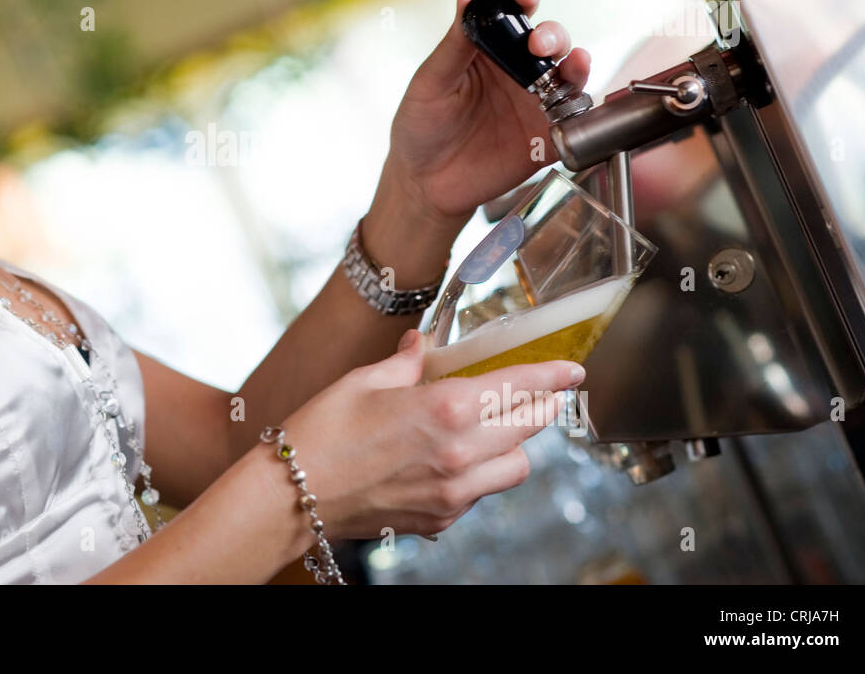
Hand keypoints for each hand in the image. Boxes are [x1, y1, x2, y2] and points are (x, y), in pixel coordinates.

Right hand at [277, 328, 584, 540]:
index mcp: (445, 408)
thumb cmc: (321, 433)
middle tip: (541, 393)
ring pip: (516, 467)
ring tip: (496, 428)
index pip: (520, 387)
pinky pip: (482, 494)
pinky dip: (482, 474)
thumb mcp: (365, 381)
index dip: (552, 376)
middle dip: (542, 406)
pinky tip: (455, 458)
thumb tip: (423, 344)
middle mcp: (459, 454)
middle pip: (530, 428)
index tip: (572, 370)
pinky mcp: (440, 521)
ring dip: (516, 445)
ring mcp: (453, 493)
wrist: (292, 495)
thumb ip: (407, 362)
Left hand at [380, 0, 591, 224]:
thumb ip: (454, 44)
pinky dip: (582, 107)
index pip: (513, 13)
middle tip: (537, 42)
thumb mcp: (431, 83)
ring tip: (572, 62)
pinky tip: (576, 101)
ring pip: (569, 74)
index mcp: (489, 50)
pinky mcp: (547, 136)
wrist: (424, 183)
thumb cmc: (421, 127)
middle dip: (552, 34)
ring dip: (576, 63)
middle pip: (549, 40)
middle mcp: (518, 71)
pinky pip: (574, 118)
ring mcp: (535, 103)